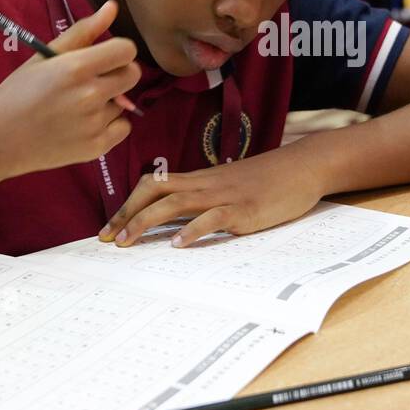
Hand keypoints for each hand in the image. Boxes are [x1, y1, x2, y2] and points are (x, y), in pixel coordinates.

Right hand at [0, 0, 139, 180]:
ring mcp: (95, 123)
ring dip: (109, 102)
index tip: (103, 58)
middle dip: (118, 74)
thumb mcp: (45, 56)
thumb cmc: (19, 92)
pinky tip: (85, 124)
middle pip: (133, 75)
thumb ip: (83, 31)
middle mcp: (90, 95)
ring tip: (78, 107)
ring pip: (125, 103)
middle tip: (92, 81)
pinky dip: (110, 126)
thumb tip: (112, 7)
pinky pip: (124, 128)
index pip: (126, 50)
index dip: (118, 52)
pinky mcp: (98, 147)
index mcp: (77, 67)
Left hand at [98, 145, 328, 247]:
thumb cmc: (268, 179)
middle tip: (107, 239)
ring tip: (128, 242)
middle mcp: (206, 185)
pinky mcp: (244, 209)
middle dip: (127, 214)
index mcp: (200, 180)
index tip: (109, 229)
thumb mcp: (230, 187)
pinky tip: (178, 244)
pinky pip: (214, 217)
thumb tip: (179, 221)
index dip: (127, 204)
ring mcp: (224, 195)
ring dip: (146, 221)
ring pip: (175, 202)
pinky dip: (193, 230)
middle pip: (155, 191)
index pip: (153, 185)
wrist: (302, 165)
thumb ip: (206, 200)